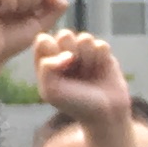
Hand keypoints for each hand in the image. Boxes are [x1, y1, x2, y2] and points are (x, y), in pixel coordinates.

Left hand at [29, 26, 145, 146]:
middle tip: (73, 70)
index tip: (58, 66)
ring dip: (87, 58)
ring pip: (84, 38)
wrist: (104, 112)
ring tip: (87, 73)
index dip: (51, 50)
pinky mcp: (102, 53)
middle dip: (70, 52)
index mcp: (47, 61)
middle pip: (65, 34)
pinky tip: (99, 70)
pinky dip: (100, 59)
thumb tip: (63, 50)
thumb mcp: (51, 91)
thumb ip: (46, 67)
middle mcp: (64, 53)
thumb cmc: (73, 103)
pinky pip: (101, 44)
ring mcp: (84, 52)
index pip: (43, 40)